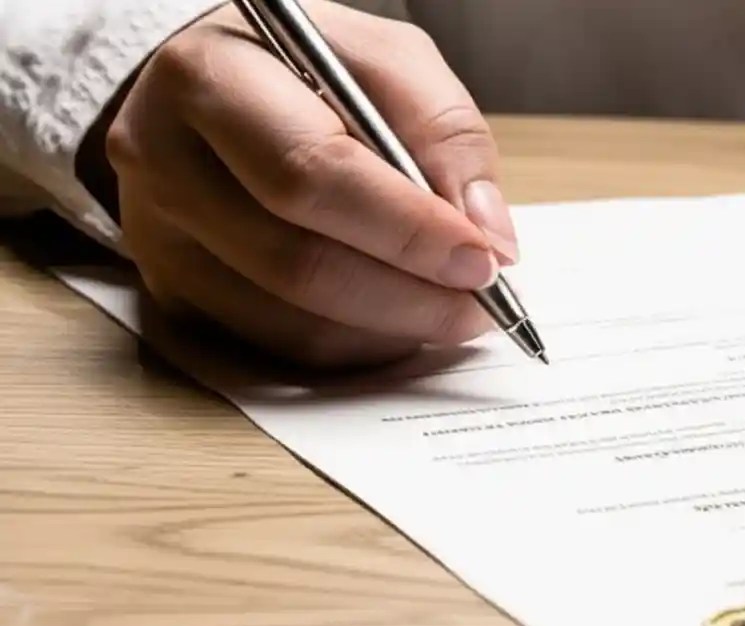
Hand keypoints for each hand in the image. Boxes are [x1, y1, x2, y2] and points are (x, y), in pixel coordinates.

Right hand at [103, 1, 517, 366]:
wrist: (216, 83)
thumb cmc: (306, 68)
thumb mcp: (387, 60)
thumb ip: (445, 132)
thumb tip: (485, 234)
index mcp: (210, 78)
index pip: (313, 174)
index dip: (408, 230)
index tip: (483, 260)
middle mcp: (164, 161)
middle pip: (297, 263)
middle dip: (411, 295)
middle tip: (480, 302)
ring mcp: (159, 237)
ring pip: (292, 320)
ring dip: (392, 329)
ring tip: (451, 308)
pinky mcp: (174, 293)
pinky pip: (282, 346)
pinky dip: (358, 344)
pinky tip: (398, 316)